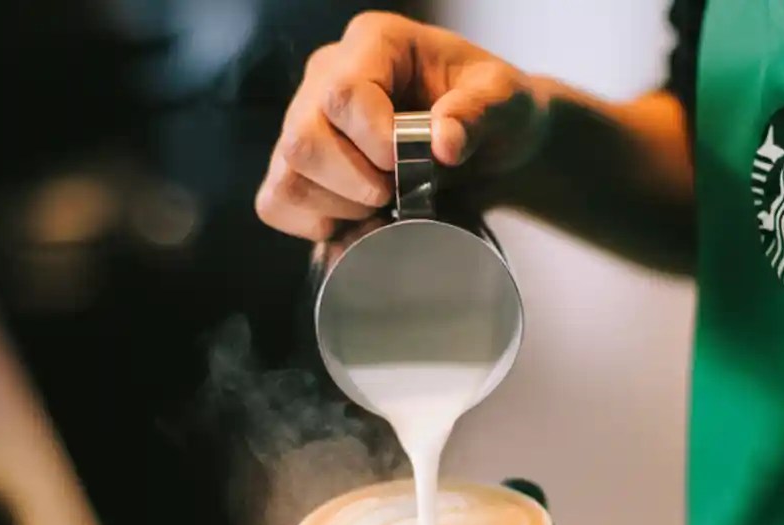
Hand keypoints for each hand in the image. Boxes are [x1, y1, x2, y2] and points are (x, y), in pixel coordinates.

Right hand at [256, 11, 548, 241]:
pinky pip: (276, 200)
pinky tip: (357, 218)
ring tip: (384, 203)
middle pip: (302, 137)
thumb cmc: (496, 109)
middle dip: (355, 182)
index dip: (375, 142)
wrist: (493, 141)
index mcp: (376, 43)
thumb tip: (442, 143)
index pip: (344, 93)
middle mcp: (328, 74)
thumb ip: (479, 113)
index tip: (413, 164)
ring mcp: (307, 119)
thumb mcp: (506, 101)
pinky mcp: (300, 164)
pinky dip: (314, 222)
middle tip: (399, 190)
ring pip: (286, 172)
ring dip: (338, 206)